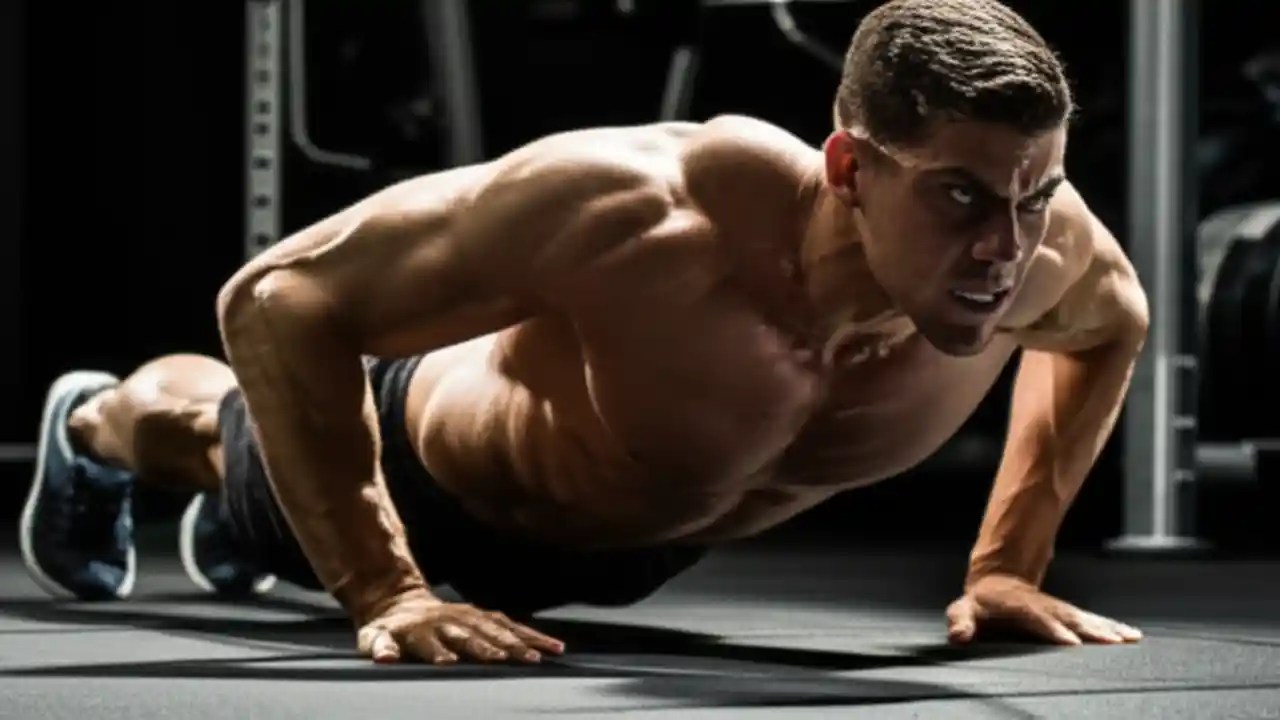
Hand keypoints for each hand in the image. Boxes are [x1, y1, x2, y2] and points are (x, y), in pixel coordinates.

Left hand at [356, 590, 565, 664]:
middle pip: (471, 637)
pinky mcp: (484, 617)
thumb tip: (383, 658)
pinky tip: (554, 647)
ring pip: (498, 631)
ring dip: (518, 643)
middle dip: (490, 649)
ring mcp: (470, 618)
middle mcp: (450, 623)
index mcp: (421, 632)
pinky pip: (512, 627)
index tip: (450, 662)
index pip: (431, 644)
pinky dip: (532, 636)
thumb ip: (380, 648)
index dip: (439, 652)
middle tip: (510, 661)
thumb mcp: (372, 638)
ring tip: (540, 657)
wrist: (399, 600)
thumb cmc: (386, 630)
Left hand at [946, 573, 1142, 645]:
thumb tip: (959, 636)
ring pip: (1084, 618)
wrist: (998, 579)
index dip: (1052, 629)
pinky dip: (1112, 627)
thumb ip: (961, 622)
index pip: (1037, 618)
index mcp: (1018, 606)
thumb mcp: (964, 609)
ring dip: (1107, 628)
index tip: (1071, 642)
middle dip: (1089, 630)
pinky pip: (1092, 620)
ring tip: (1128, 638)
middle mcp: (1043, 606)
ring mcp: (1057, 608)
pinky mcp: (1068, 613)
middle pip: (1068, 618)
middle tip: (1112, 642)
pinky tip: (1131, 635)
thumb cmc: (980, 602)